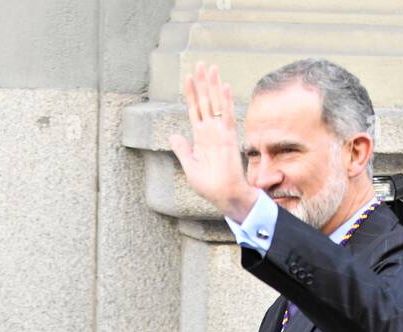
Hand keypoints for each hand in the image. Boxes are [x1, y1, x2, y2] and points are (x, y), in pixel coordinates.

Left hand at [169, 60, 257, 221]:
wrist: (224, 197)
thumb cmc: (208, 186)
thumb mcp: (190, 166)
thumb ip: (182, 149)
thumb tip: (173, 135)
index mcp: (200, 137)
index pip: (194, 109)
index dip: (191, 93)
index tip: (188, 76)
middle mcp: (210, 131)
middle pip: (205, 101)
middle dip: (202, 83)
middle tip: (200, 63)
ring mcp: (220, 133)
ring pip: (216, 104)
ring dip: (213, 85)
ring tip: (211, 67)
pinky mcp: (229, 138)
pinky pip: (228, 116)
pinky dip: (226, 101)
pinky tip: (224, 86)